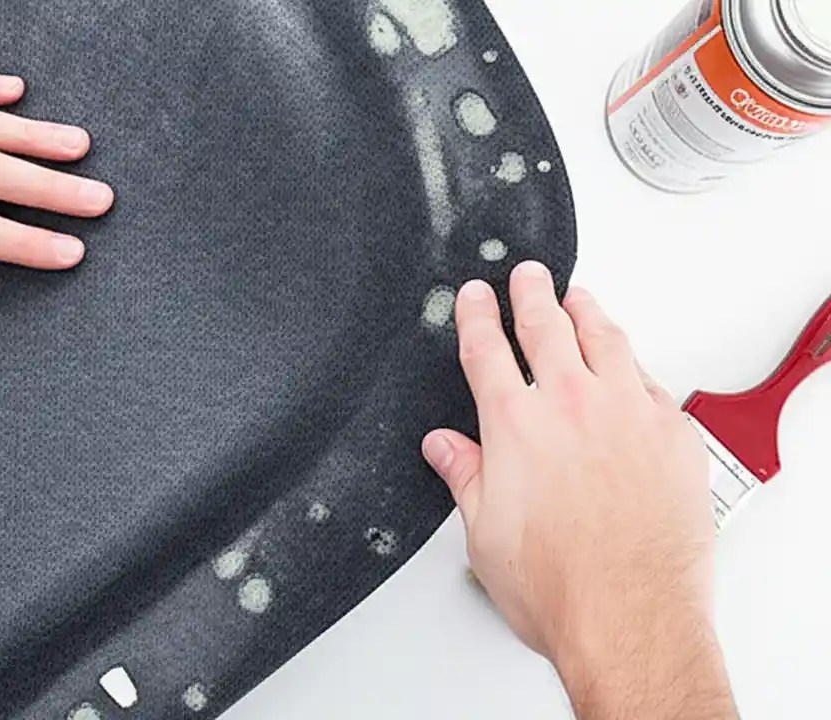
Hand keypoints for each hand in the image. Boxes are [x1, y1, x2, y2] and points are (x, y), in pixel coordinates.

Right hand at [422, 262, 735, 717]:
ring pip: (606, 339)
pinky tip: (628, 364)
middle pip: (547, 326)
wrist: (629, 615)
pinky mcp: (673, 433)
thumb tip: (443, 448)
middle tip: (528, 275)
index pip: (487, 349)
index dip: (477, 314)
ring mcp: (627, 413)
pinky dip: (631, 362)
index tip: (476, 296)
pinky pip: (648, 379)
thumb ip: (464, 476)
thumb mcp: (484, 532)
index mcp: (515, 426)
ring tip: (578, 298)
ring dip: (586, 312)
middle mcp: (572, 405)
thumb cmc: (559, 585)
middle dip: (532, 294)